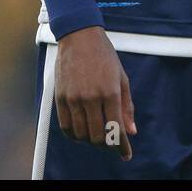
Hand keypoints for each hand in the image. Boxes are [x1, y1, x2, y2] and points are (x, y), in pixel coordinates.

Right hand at [54, 26, 136, 159]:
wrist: (79, 36)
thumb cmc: (104, 55)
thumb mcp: (122, 78)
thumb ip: (126, 106)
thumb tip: (131, 131)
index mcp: (110, 92)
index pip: (116, 129)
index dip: (122, 146)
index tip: (126, 155)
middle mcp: (91, 97)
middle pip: (97, 137)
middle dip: (106, 145)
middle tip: (111, 143)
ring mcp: (73, 98)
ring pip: (81, 134)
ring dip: (90, 141)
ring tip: (96, 136)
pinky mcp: (60, 97)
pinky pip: (65, 126)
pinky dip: (74, 135)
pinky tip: (81, 133)